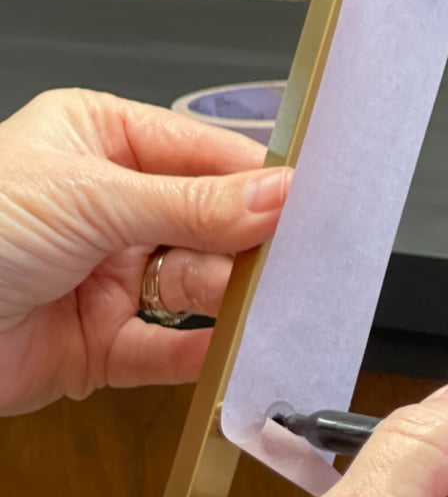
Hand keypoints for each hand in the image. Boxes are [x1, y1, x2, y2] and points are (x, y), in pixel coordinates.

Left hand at [0, 87, 291, 414]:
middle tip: (292, 262)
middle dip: (246, 247)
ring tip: (263, 308)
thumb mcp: (89, 196)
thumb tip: (275, 193)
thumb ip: (193, 204)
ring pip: (198, 290)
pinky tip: (228, 352)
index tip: (309, 203)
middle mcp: (109, 207)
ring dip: (229, 302)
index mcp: (100, 141)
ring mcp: (109, 278)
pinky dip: (203, 356)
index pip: (203, 155)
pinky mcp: (105, 345)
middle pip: (210, 226)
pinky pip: (173, 350)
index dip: (257, 181)